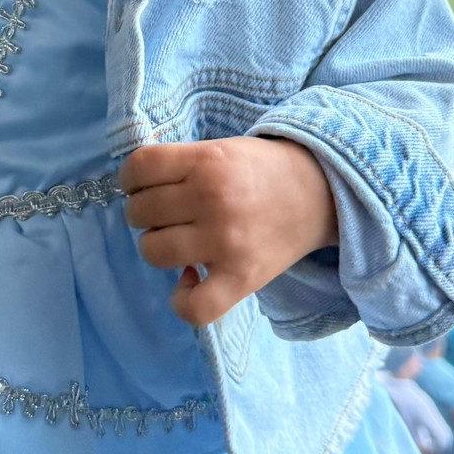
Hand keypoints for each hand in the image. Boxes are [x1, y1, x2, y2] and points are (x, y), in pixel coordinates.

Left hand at [118, 135, 338, 327]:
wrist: (321, 193)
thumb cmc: (264, 169)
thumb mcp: (221, 147)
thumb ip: (180, 163)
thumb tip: (132, 189)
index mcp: (206, 161)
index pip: (139, 168)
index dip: (131, 178)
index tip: (142, 185)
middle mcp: (212, 200)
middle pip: (140, 212)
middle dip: (145, 212)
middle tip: (167, 213)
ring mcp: (225, 242)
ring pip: (153, 252)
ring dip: (158, 247)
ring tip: (179, 241)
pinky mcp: (240, 279)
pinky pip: (193, 306)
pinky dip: (181, 298)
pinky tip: (188, 280)